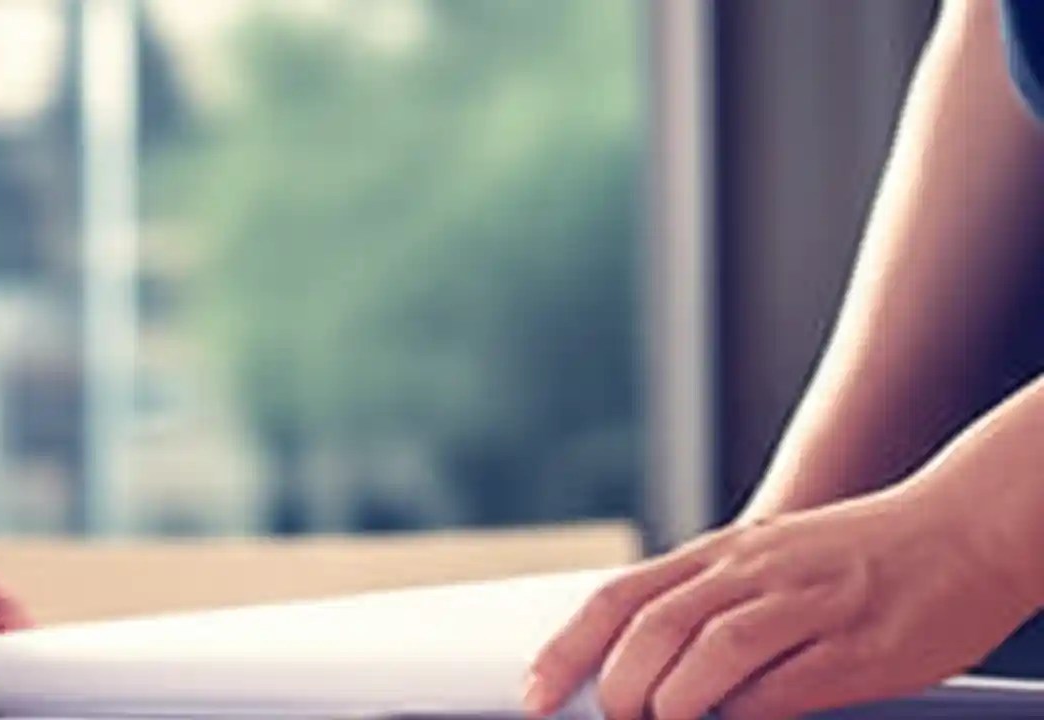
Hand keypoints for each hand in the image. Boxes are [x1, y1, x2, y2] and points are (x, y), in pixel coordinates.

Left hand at [524, 486, 1039, 719]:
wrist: (963, 528)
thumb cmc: (856, 555)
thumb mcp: (766, 560)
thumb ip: (709, 603)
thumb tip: (648, 660)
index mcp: (720, 555)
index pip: (621, 598)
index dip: (569, 647)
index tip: (534, 692)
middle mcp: (750, 573)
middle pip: (652, 629)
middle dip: (619, 687)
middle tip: (617, 719)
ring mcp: (803, 606)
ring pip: (709, 652)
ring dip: (674, 701)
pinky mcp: (854, 647)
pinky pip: (783, 688)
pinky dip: (746, 713)